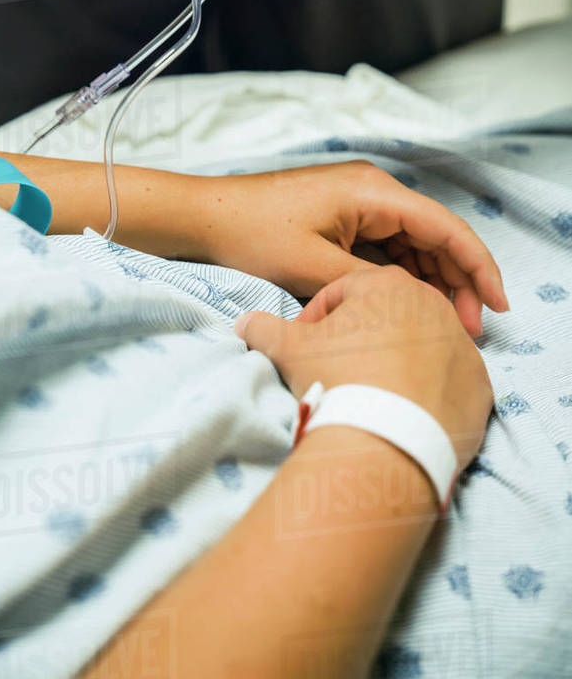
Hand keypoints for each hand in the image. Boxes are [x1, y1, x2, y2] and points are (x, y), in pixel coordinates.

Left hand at [191, 161, 506, 336]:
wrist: (203, 218)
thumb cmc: (251, 234)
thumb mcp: (314, 269)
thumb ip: (372, 284)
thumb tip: (413, 302)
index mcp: (372, 192)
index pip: (444, 228)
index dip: (477, 266)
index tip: (497, 303)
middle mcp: (372, 190)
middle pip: (434, 236)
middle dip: (458, 280)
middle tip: (471, 328)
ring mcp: (357, 203)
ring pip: (413, 244)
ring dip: (433, 280)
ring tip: (448, 323)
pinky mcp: (342, 218)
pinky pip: (387, 247)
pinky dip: (404, 275)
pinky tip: (413, 306)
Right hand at [235, 266, 493, 471]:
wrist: (385, 442)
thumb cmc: (338, 379)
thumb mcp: (287, 347)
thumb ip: (263, 328)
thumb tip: (243, 324)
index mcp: (387, 283)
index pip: (344, 292)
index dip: (318, 318)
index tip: (304, 344)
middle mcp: (434, 304)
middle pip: (389, 315)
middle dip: (363, 337)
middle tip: (339, 369)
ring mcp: (463, 346)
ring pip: (423, 347)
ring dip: (398, 362)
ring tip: (372, 394)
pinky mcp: (480, 387)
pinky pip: (449, 383)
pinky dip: (428, 393)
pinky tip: (404, 413)